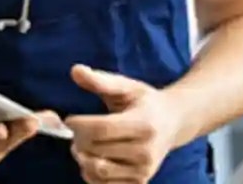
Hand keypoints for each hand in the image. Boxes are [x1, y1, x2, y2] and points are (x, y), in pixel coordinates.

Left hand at [63, 65, 185, 183]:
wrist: (173, 122)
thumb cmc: (144, 102)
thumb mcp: (125, 86)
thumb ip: (100, 80)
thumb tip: (75, 70)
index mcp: (144, 124)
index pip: (102, 129)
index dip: (79, 125)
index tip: (69, 119)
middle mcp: (146, 151)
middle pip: (97, 150)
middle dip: (78, 139)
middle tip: (76, 131)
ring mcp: (144, 171)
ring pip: (98, 170)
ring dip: (83, 158)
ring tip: (83, 145)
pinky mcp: (139, 182)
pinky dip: (91, 174)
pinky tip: (93, 158)